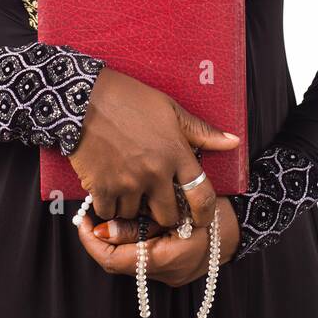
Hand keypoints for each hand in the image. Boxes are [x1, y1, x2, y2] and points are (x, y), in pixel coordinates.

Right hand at [67, 67, 239, 229]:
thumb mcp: (170, 109)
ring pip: (136, 215)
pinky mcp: (102, 187)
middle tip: (156, 203)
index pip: (201, 195)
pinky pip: (109, 212)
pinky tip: (108, 188)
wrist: (84, 98)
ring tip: (128, 188)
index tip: (200, 220)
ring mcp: (128, 182)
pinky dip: (108, 206)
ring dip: (133, 207)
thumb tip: (234, 142)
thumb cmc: (129, 99)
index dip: (203, 214)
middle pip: (168, 215)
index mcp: (176, 153)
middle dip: (164, 213)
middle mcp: (155, 173)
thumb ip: (201, 132)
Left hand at [76, 196, 241, 285]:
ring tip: (111, 214)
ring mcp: (171, 276)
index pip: (115, 261)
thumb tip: (102, 230)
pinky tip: (133, 222)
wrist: (245, 223)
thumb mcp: (177, 206)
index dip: (92, 243)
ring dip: (117, 241)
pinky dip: (134, 243)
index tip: (82, 222)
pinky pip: (145, 260)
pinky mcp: (174, 271)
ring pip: (131, 263)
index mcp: (168, 258)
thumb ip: (139, 223)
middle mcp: (167, 274)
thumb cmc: (214, 207)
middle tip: (91, 214)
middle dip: (102, 240)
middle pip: (121, 263)